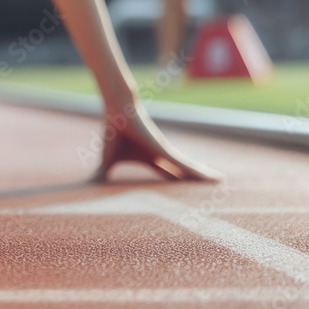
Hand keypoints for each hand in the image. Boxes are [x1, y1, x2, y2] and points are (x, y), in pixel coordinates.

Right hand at [95, 103, 221, 181]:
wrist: (118, 113)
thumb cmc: (113, 134)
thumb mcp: (107, 162)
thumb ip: (102, 176)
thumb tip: (87, 189)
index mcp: (151, 160)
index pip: (169, 176)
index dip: (178, 186)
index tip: (187, 196)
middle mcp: (163, 157)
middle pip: (185, 173)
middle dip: (197, 182)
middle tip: (212, 190)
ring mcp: (167, 154)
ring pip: (190, 170)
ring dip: (204, 177)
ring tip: (221, 182)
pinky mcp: (166, 151)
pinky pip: (186, 167)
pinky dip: (200, 173)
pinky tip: (213, 178)